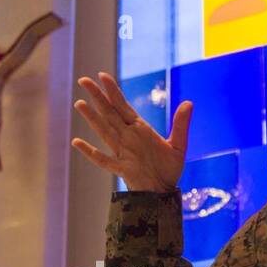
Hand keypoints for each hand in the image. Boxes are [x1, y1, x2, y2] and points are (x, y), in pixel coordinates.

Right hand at [71, 71, 191, 192]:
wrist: (164, 191)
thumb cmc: (169, 169)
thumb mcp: (179, 145)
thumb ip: (181, 124)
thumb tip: (189, 102)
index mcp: (139, 129)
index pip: (122, 105)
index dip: (112, 91)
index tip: (102, 75)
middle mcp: (128, 137)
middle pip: (109, 113)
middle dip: (97, 96)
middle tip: (83, 80)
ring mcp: (122, 152)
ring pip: (104, 131)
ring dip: (92, 118)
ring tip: (80, 104)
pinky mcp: (121, 168)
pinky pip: (103, 159)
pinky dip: (90, 151)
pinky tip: (77, 142)